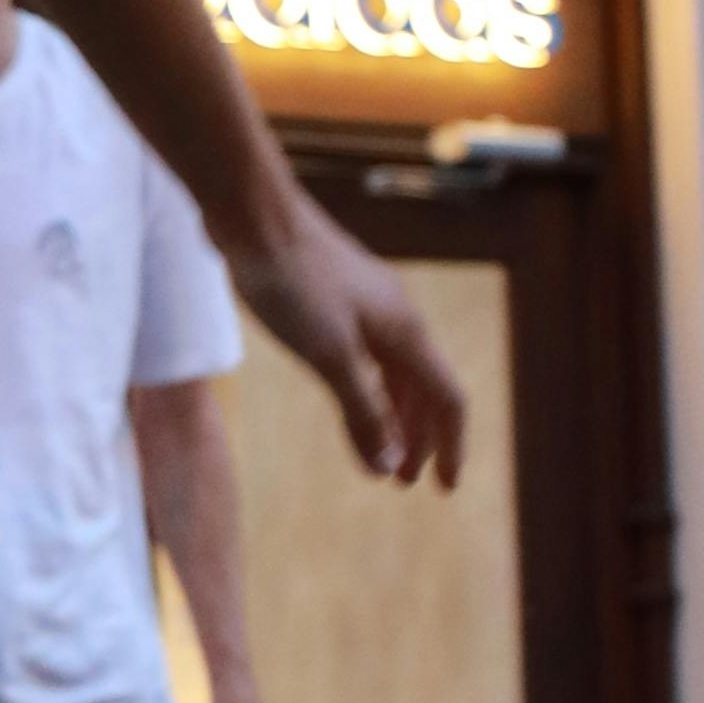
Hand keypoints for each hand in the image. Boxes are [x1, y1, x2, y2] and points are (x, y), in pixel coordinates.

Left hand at [235, 203, 467, 486]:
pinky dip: (364, 388)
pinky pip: (365, 355)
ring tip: (377, 453)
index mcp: (407, 332)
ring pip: (393, 372)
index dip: (451, 446)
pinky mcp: (334, 298)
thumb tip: (390, 466)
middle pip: (424, 388)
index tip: (443, 489)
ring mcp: (366, 305)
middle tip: (402, 481)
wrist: (252, 213)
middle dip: (419, 437)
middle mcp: (397, 318)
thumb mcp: (330, 355)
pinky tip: (347, 398)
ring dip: (391, 416)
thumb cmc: (292, 280)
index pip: (448, 399)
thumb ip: (362, 411)